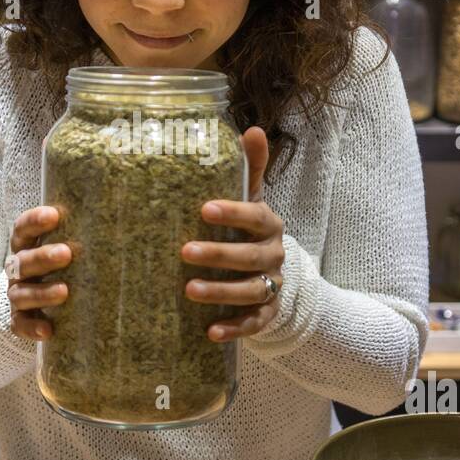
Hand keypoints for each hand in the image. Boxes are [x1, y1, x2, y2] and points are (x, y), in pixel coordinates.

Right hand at [3, 206, 69, 341]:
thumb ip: (82, 237)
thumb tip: (125, 222)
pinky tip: (48, 329)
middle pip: (23, 261)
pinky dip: (32, 327)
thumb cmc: (60, 267)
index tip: (54, 216)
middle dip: (43, 257)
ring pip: (21, 293)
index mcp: (26, 246)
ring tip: (64, 291)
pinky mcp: (18, 320)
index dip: (34, 221)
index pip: (23, 229)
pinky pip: (20, 325)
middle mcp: (18, 270)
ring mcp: (16, 295)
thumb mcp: (65, 249)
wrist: (34, 303)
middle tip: (66, 253)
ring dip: (42, 292)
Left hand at [182, 126, 284, 340]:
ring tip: (189, 291)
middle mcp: (274, 256)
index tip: (204, 209)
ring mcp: (272, 287)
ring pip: (251, 292)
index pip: (256, 217)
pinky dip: (234, 328)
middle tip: (185, 252)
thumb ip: (250, 168)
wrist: (271, 275)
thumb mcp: (250, 199)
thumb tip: (252, 128)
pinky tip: (210, 331)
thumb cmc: (249, 231)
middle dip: (219, 255)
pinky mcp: (267, 315)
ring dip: (221, 293)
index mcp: (269, 225)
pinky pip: (254, 323)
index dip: (233, 213)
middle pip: (251, 258)